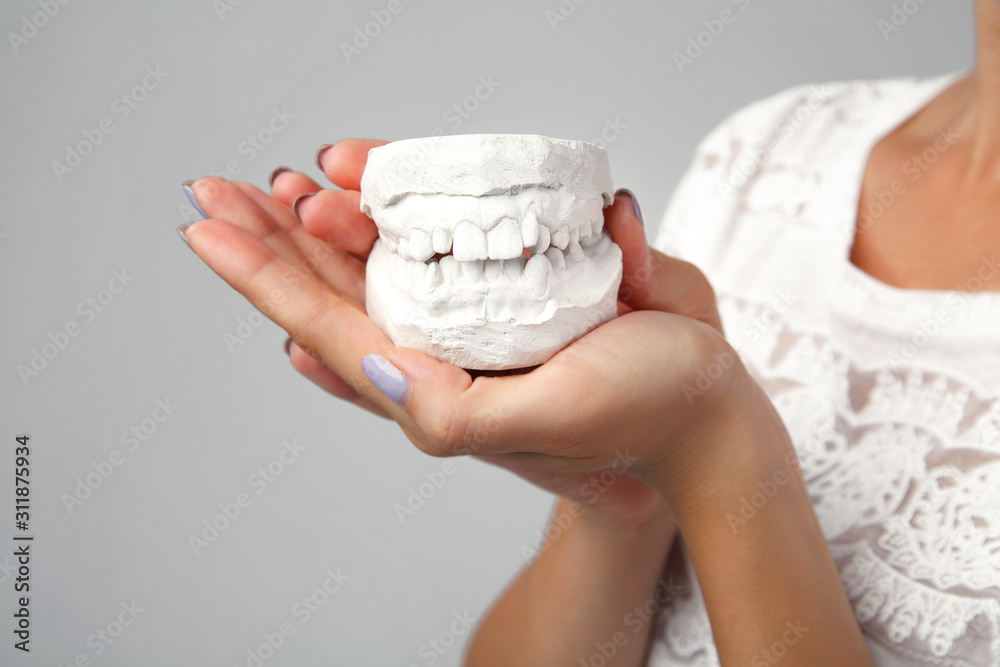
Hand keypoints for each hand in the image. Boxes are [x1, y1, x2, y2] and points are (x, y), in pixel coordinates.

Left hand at [179, 141, 739, 517]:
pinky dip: (399, 221)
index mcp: (435, 391)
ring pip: (381, 266)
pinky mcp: (512, 298)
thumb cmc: (637, 412)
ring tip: (292, 181)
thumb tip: (366, 365)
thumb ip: (445, 407)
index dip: (264, 277)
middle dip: (277, 241)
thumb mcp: (539, 423)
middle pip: (337, 293)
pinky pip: (439, 253)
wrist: (703, 409)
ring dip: (330, 223)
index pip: (326, 328)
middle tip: (224, 193)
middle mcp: (442, 357)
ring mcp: (473, 326)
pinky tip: (363, 206)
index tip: (209, 228)